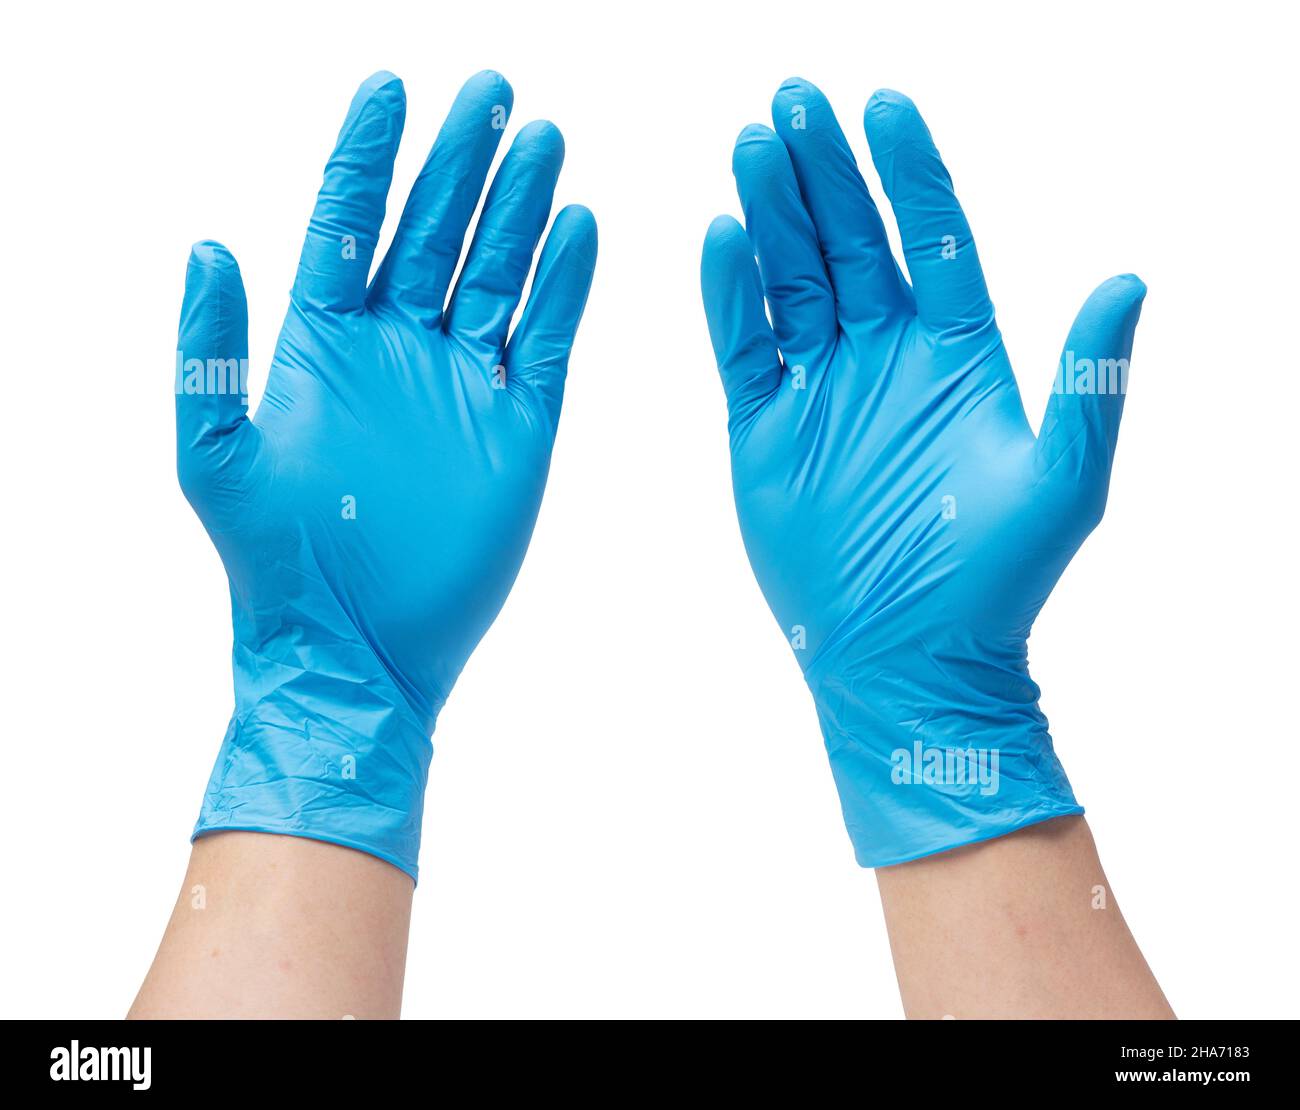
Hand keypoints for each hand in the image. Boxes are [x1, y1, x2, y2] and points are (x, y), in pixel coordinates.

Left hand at [176, 71, 596, 878]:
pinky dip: (566, 284)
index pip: (346, 224)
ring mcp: (463, 384)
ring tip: (543, 138)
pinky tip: (577, 227)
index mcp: (322, 344)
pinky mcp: (521, 425)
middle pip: (433, 232)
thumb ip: (210, 354)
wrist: (358, 651)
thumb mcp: (217, 460)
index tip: (391, 89)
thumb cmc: (279, 565)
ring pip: (497, 272)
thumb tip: (207, 245)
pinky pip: (547, 340)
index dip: (368, 156)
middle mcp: (397, 350)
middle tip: (493, 91)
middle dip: (460, 160)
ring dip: (519, 206)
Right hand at [700, 79, 1142, 864]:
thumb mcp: (1063, 482)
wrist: (907, 662)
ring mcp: (821, 388)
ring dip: (771, 213)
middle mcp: (886, 358)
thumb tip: (1131, 279)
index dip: (911, 173)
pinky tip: (719, 238)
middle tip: (794, 101)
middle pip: (851, 242)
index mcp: (958, 355)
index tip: (885, 106)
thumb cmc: (996, 582)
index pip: (934, 239)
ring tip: (751, 145)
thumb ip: (1090, 379)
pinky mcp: (764, 428)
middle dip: (825, 171)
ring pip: (790, 279)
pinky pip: (741, 347)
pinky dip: (728, 295)